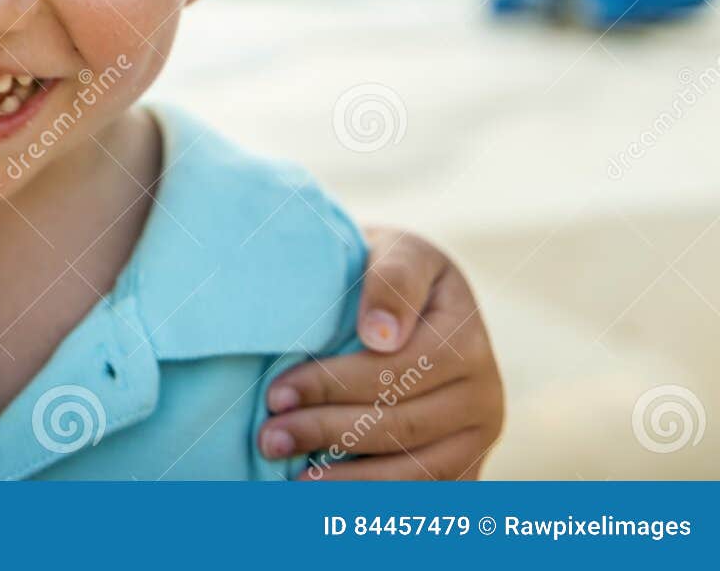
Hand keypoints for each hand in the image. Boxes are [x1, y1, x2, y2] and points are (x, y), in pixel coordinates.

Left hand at [260, 228, 504, 478]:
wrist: (418, 295)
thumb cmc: (394, 269)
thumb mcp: (398, 251)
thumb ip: (390, 280)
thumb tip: (379, 336)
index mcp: (467, 339)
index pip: (394, 372)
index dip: (331, 386)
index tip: (276, 394)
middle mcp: (484, 394)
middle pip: (400, 425)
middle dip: (327, 434)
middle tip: (269, 439)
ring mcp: (479, 437)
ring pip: (415, 471)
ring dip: (349, 481)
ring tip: (292, 480)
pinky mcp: (466, 465)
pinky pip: (424, 495)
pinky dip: (377, 501)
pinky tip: (329, 500)